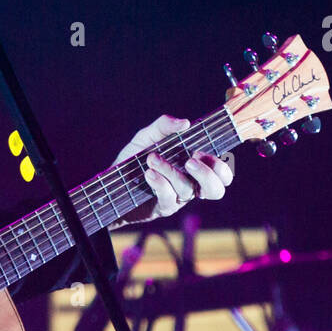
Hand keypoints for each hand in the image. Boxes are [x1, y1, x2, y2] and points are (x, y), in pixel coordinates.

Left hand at [109, 114, 233, 227]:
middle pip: (216, 190)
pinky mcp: (162, 208)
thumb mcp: (146, 137)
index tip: (200, 151)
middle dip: (208, 174)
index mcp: (194, 168)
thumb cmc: (133, 160)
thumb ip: (164, 126)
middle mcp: (190, 185)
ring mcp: (177, 199)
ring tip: (152, 158)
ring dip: (171, 171)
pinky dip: (160, 183)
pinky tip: (148, 173)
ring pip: (187, 189)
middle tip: (191, 160)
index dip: (220, 166)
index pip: (222, 173)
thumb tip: (185, 123)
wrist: (109, 183)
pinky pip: (168, 198)